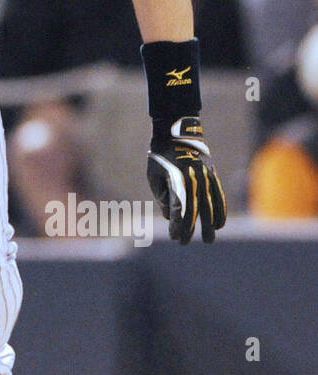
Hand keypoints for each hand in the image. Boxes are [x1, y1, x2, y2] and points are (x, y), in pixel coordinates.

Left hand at [147, 118, 226, 243]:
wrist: (176, 132)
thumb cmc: (160, 156)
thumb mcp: (154, 175)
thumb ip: (162, 196)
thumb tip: (170, 217)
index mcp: (176, 178)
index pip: (177, 207)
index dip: (176, 223)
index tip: (174, 237)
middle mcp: (193, 178)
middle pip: (195, 208)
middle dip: (191, 228)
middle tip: (186, 243)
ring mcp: (205, 175)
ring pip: (210, 204)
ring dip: (209, 223)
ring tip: (208, 239)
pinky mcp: (212, 173)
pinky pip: (219, 195)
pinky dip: (220, 210)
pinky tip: (219, 224)